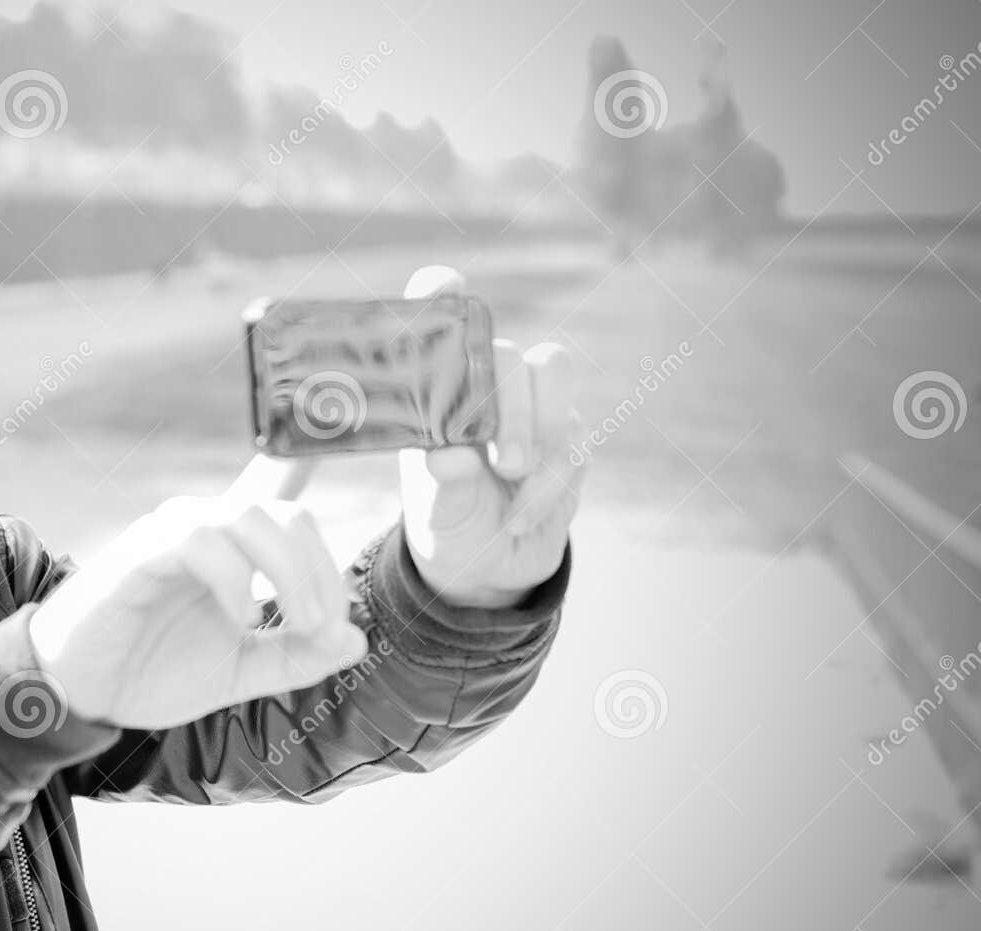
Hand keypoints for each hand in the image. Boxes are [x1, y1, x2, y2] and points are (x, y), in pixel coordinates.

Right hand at [27, 473, 367, 730]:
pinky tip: (243, 620)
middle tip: (324, 629)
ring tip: (298, 627)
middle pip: (287, 513)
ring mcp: (170, 535)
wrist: (78, 693)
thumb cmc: (153, 670)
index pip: (286, 496)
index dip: (320, 465)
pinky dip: (235, 578)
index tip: (347, 490)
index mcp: (232, 545)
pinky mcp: (139, 555)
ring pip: (249, 517)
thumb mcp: (240, 671)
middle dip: (321, 573)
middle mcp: (205, 526)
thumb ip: (297, 656)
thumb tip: (357, 639)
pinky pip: (198, 541)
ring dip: (290, 573)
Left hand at [398, 265, 584, 607]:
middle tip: (504, 462)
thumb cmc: (448, 522)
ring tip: (513, 481)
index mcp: (442, 393)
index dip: (440, 296)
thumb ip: (443, 481)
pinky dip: (548, 487)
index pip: (442, 328)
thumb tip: (451, 458)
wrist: (489, 568)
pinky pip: (574, 444)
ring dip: (539, 435)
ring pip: (556, 381)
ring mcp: (534, 409)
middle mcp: (489, 389)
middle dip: (514, 408)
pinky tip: (520, 517)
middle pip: (515, 356)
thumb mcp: (436, 509)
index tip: (442, 282)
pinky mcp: (569, 440)